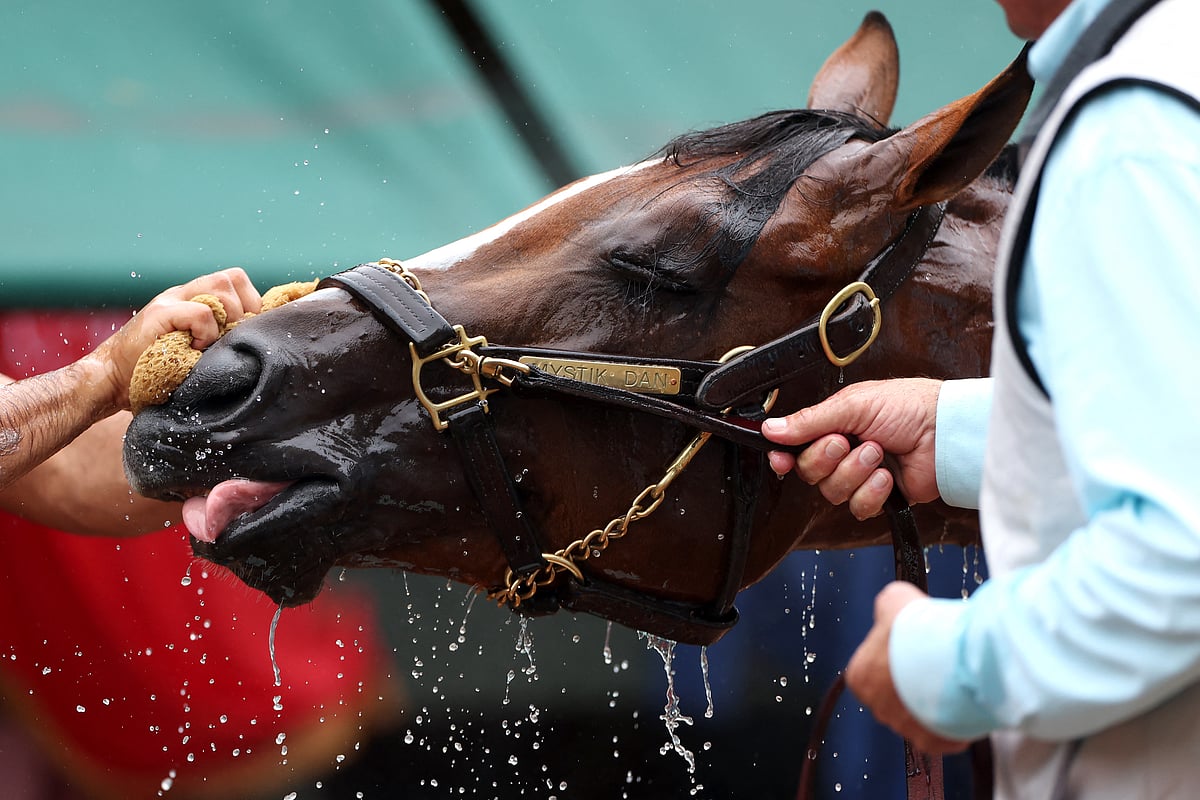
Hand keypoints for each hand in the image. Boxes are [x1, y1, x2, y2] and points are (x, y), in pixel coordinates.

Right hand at [89, 268, 261, 410]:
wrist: (111, 380)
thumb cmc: (157, 371)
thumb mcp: (196, 349)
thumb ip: (218, 335)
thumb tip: (256, 339)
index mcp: (194, 299)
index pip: (235, 280)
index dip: (250, 301)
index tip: (247, 330)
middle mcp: (183, 294)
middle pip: (231, 277)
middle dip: (244, 308)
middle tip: (232, 337)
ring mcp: (169, 301)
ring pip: (220, 287)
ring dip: (227, 317)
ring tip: (212, 342)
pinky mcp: (158, 314)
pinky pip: (201, 313)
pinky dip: (206, 332)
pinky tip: (196, 349)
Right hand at [760, 378, 940, 518]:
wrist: (947, 432)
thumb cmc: (909, 407)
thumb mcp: (853, 405)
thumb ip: (809, 420)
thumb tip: (771, 429)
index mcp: (833, 425)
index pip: (795, 447)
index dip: (784, 456)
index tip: (781, 458)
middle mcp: (843, 452)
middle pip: (809, 472)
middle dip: (827, 458)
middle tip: (846, 442)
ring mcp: (860, 476)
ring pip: (832, 492)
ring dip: (855, 472)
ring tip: (878, 453)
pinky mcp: (879, 497)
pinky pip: (858, 507)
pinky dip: (872, 492)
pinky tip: (888, 476)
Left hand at [846, 581, 968, 753]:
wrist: (945, 655)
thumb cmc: (915, 629)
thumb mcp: (894, 600)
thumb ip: (889, 606)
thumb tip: (892, 606)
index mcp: (860, 676)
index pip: (874, 669)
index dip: (897, 657)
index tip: (915, 647)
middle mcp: (876, 706)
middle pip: (897, 694)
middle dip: (916, 681)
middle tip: (937, 662)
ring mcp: (904, 727)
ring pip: (921, 714)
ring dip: (936, 699)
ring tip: (954, 678)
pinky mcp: (933, 741)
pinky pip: (944, 733)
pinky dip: (955, 720)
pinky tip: (963, 699)